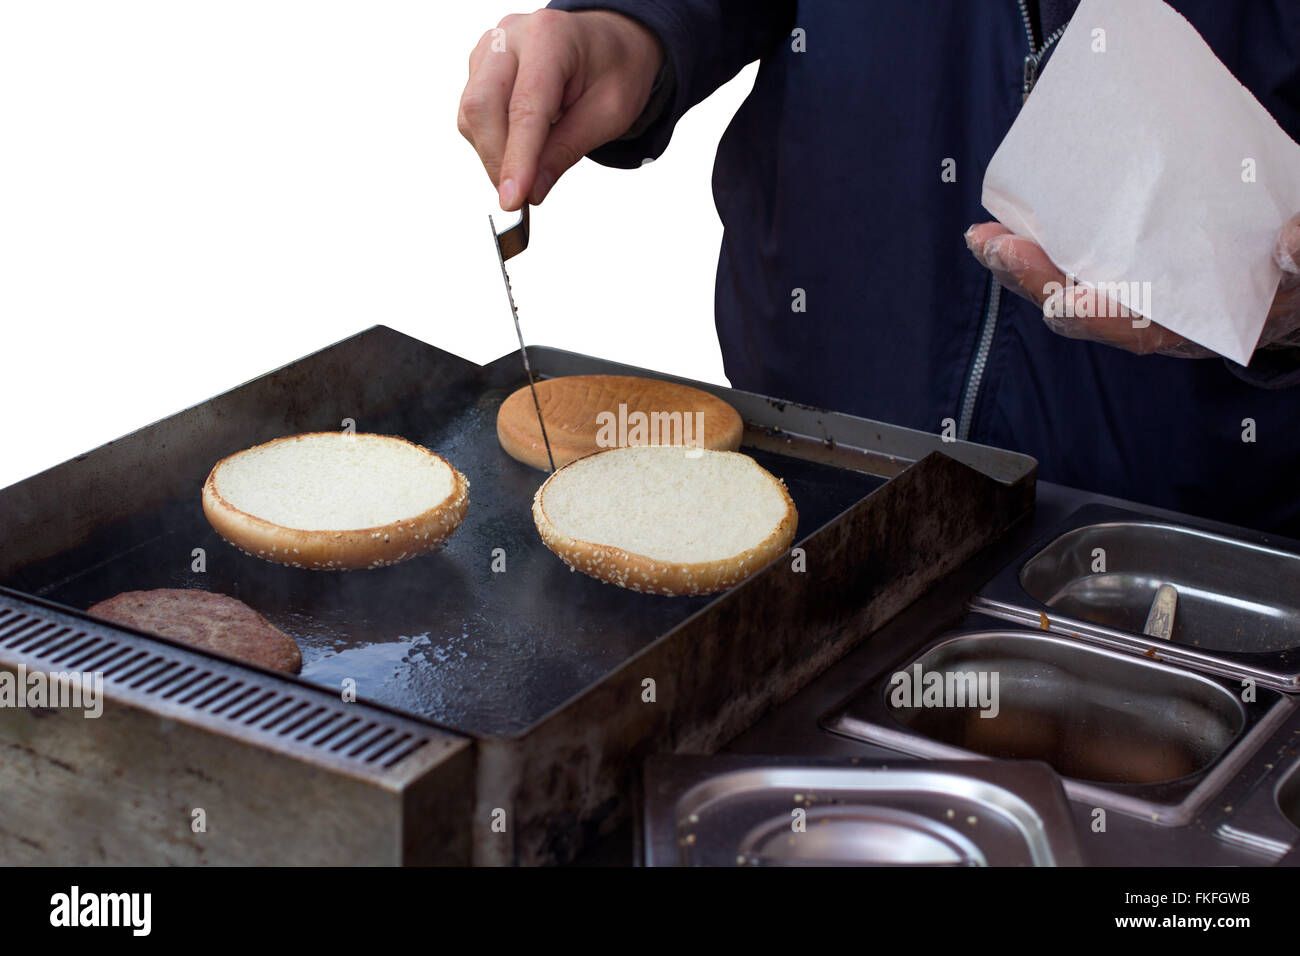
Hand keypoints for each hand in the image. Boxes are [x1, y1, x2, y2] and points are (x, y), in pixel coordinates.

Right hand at [458, 9, 662, 209]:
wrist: (608, 42)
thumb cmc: (614, 70)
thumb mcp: (609, 114)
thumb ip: (567, 150)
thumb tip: (531, 191)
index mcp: (550, 36)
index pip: (524, 107)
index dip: (517, 158)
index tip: (513, 200)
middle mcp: (511, 36)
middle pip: (482, 106)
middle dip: (498, 160)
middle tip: (520, 197)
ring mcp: (489, 48)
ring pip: (471, 113)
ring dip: (493, 154)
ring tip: (527, 169)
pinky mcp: (479, 66)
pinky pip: (472, 114)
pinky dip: (491, 142)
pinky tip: (518, 147)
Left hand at [964, 213, 1299, 358]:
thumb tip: (1290, 246)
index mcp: (1199, 323)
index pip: (1137, 328)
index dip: (1095, 315)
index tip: (1059, 300)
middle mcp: (1157, 319)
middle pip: (1083, 310)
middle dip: (1034, 281)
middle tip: (994, 247)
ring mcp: (1137, 296)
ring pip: (1068, 289)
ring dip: (1022, 265)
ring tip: (983, 238)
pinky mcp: (1126, 269)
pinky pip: (1074, 264)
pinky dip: (1041, 248)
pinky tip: (1010, 226)